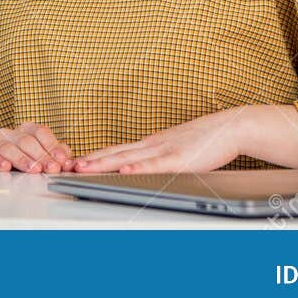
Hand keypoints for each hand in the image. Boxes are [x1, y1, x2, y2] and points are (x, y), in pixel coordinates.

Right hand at [0, 123, 76, 173]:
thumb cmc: (16, 164)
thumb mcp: (37, 159)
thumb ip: (55, 157)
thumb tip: (70, 161)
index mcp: (24, 131)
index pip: (40, 132)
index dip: (52, 146)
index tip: (61, 160)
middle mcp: (8, 134)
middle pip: (26, 140)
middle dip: (40, 156)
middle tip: (50, 168)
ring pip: (7, 147)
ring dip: (21, 159)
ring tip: (32, 169)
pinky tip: (4, 167)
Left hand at [71, 108, 247, 174]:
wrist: (231, 127)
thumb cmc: (207, 140)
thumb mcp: (177, 149)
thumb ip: (161, 158)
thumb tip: (145, 168)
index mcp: (152, 143)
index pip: (117, 150)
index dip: (95, 156)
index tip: (75, 161)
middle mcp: (153, 144)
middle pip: (115, 152)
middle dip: (90, 160)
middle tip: (66, 165)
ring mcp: (165, 150)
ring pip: (128, 157)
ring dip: (103, 163)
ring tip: (83, 168)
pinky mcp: (180, 157)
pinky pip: (156, 163)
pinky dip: (138, 167)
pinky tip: (125, 170)